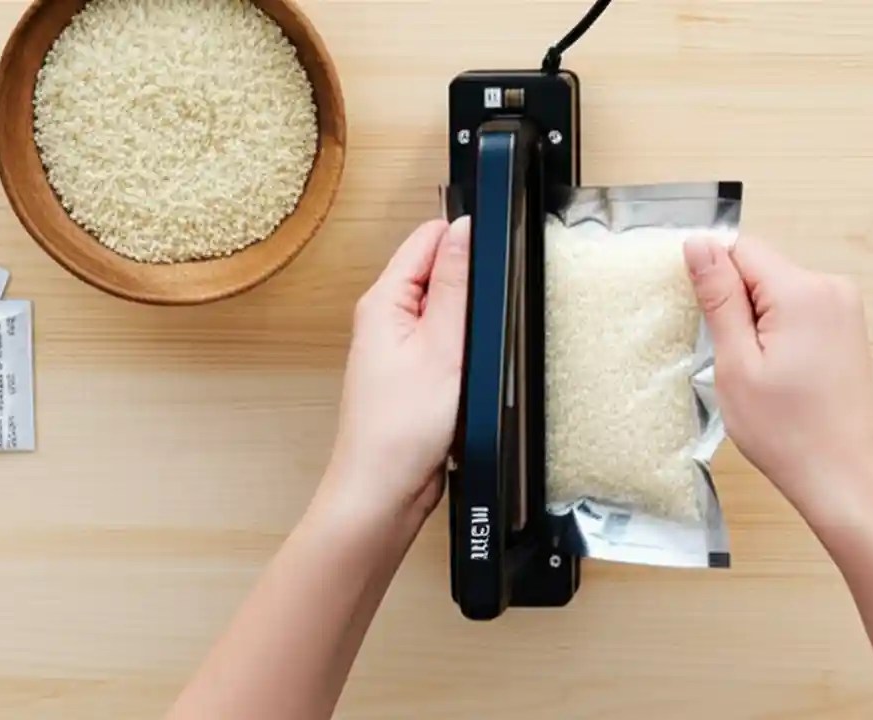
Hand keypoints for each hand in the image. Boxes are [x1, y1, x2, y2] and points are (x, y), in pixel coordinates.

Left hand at [322, 217, 469, 525]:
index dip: (464, 243)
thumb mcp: (441, 346)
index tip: (490, 266)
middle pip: (438, 273)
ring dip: (468, 327)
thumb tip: (463, 230)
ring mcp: (397, 347)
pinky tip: (468, 376)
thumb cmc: (401, 430)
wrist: (383, 492)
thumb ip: (453, 284)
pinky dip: (463, 354)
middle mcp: (384, 319)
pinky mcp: (412, 375)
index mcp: (382, 300)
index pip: (427, 239)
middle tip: (480, 325)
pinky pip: (445, 345)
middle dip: (470, 289)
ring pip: (446, 312)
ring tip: (472, 357)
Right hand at [683, 237, 872, 527]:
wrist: (845, 478)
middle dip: (735, 302)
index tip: (703, 318)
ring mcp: (844, 308)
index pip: (740, 248)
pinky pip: (798, 309)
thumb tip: (699, 245)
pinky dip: (777, 331)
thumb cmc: (789, 433)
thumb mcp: (736, 363)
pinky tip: (777, 372)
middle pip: (760, 267)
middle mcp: (831, 288)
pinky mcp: (847, 328)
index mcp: (803, 291)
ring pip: (777, 290)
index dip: (712, 276)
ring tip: (757, 370)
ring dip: (755, 320)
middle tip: (731, 356)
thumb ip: (718, 297)